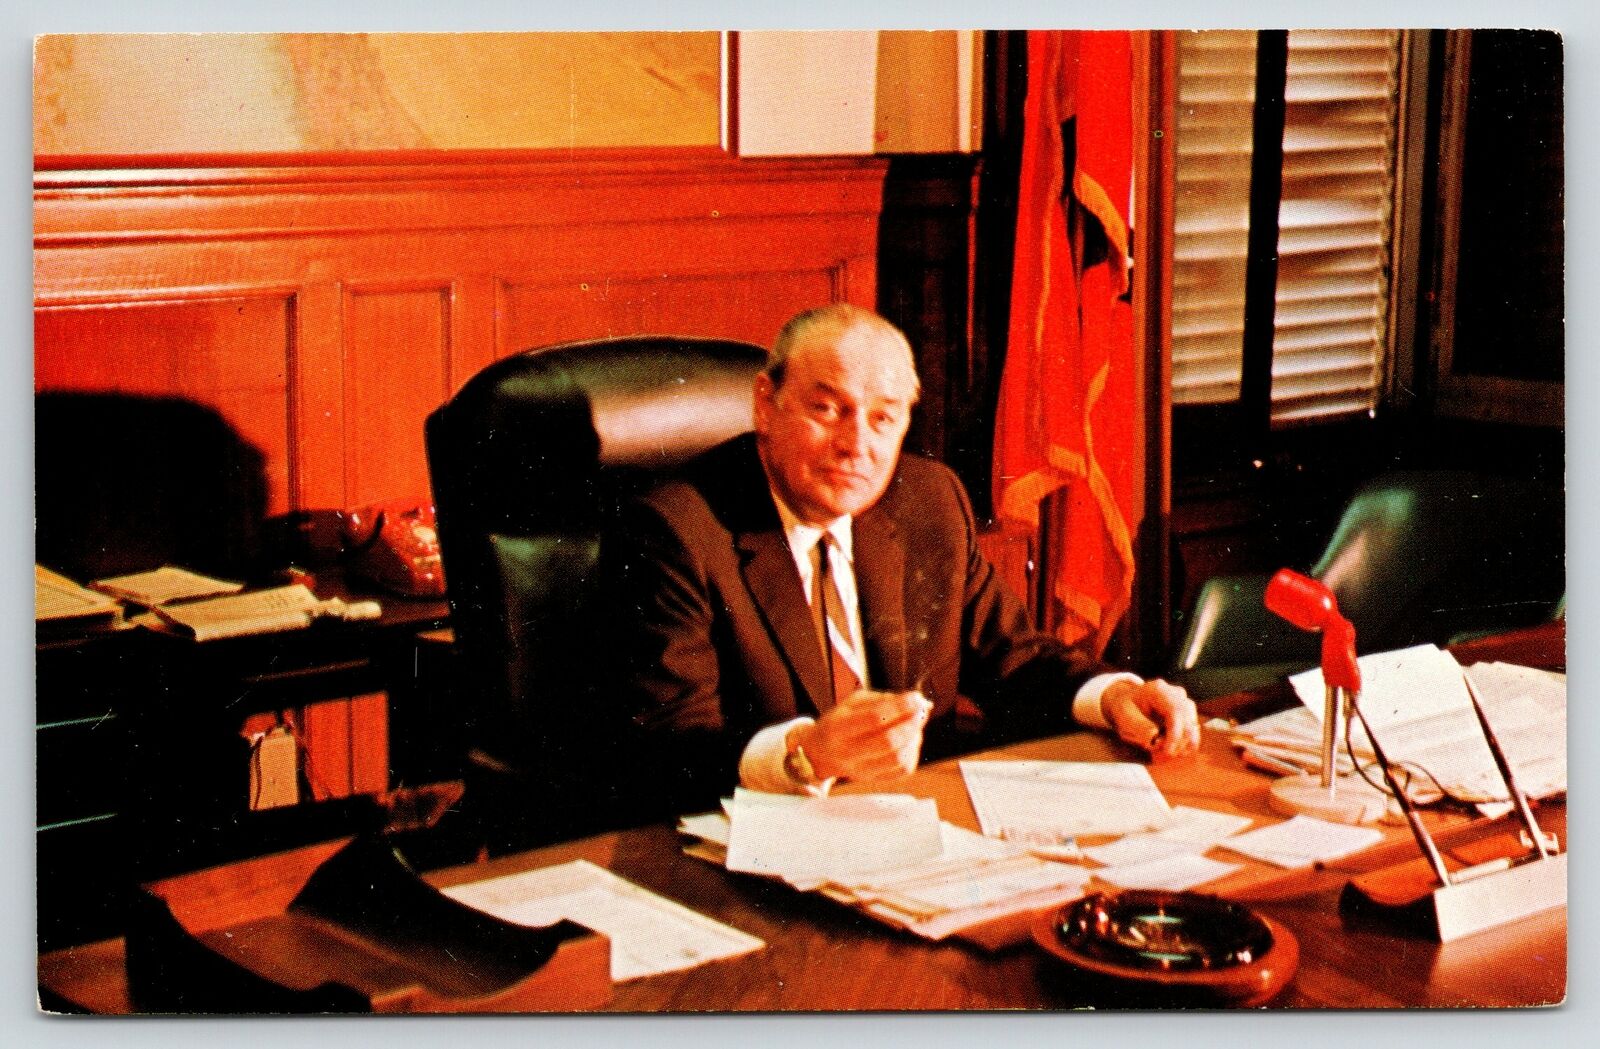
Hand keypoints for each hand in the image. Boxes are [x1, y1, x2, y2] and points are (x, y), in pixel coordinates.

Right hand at [791, 690, 932, 782]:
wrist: (821, 753)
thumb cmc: (841, 721)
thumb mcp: (853, 702)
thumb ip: (882, 699)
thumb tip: (916, 702)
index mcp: (838, 728)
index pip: (875, 718)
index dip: (900, 707)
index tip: (916, 697)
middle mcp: (847, 753)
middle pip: (889, 741)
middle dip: (911, 723)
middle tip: (922, 710)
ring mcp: (860, 771)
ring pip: (899, 758)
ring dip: (914, 737)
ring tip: (914, 724)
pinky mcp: (873, 780)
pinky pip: (903, 769)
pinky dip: (912, 751)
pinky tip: (909, 739)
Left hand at [1100, 678, 1199, 759]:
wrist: (1127, 702)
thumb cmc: (1124, 709)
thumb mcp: (1123, 716)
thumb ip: (1138, 726)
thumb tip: (1154, 736)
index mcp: (1159, 690)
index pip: (1176, 711)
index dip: (1176, 734)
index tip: (1168, 752)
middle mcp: (1176, 693)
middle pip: (1188, 721)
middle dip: (1178, 743)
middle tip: (1162, 756)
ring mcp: (1184, 702)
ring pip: (1192, 728)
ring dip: (1181, 745)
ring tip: (1162, 753)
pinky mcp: (1188, 714)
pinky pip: (1192, 732)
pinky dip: (1183, 745)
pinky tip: (1171, 751)